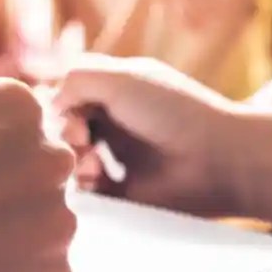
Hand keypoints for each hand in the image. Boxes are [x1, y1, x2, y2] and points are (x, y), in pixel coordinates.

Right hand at [53, 55, 239, 216]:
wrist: (221, 160)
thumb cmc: (174, 112)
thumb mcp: (120, 78)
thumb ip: (75, 79)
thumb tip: (51, 107)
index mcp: (118, 90)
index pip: (69, 95)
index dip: (61, 108)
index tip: (74, 119)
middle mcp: (118, 122)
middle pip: (66, 128)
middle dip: (64, 136)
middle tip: (80, 144)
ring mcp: (122, 158)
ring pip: (73, 161)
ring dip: (73, 162)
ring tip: (92, 169)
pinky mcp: (127, 194)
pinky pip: (89, 194)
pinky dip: (84, 189)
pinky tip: (98, 185)